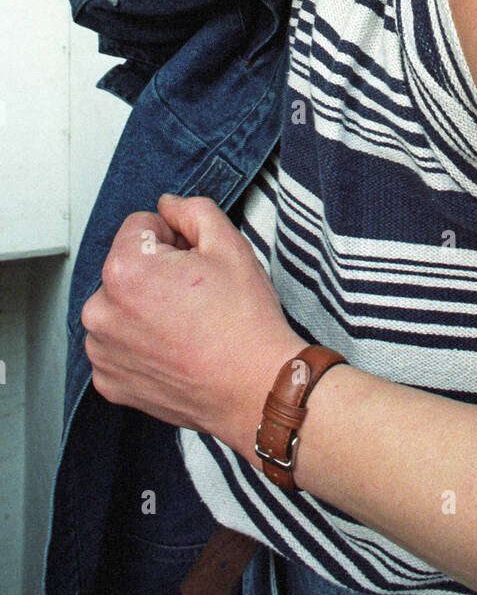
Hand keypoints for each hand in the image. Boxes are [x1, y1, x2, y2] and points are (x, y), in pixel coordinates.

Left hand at [82, 195, 299, 456]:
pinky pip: (119, 345)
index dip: (174, 237)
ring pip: (121, 306)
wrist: (256, 388)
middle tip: (196, 295)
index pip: (140, 226)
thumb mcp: (229, 244)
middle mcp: (101, 311)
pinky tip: (175, 349)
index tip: (196, 262)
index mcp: (125, 270)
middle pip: (127, 267)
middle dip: (156, 273)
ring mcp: (102, 351)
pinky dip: (141, 344)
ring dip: (145, 307)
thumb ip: (193, 210)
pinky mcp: (110, 382)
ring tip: (188, 324)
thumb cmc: (244, 323)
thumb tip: (169, 205)